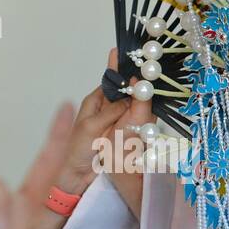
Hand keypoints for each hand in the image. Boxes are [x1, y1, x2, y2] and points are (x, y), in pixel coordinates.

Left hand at [56, 47, 137, 194]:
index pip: (110, 80)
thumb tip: (129, 95)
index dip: (118, 66)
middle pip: (127, 90)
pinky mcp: (128, 134)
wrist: (78, 176)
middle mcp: (110, 109)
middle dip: (136, 78)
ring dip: (143, 94)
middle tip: (146, 65)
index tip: (126, 52)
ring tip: (151, 80)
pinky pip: (140, 120)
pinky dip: (146, 113)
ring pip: (136, 103)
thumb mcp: (91, 127)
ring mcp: (120, 121)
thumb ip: (112, 111)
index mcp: (96, 102)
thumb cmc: (77, 150)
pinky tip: (151, 104)